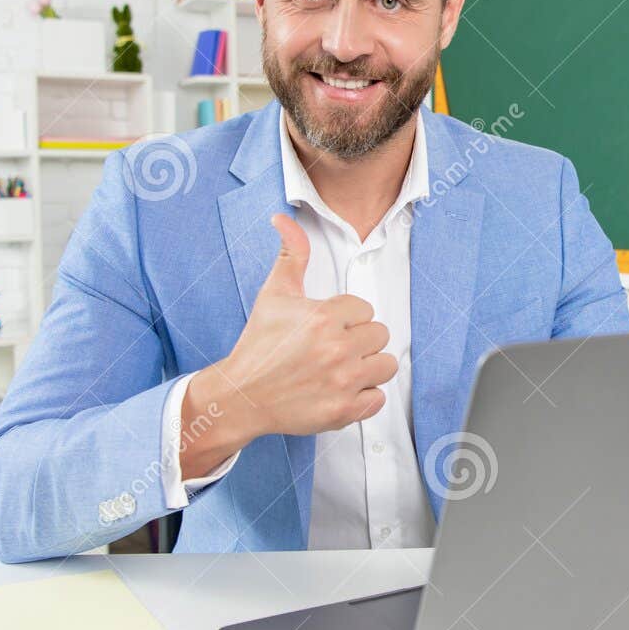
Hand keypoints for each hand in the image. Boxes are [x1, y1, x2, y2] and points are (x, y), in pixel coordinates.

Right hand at [179, 214, 396, 476]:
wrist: (241, 396)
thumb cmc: (258, 344)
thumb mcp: (274, 295)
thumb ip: (291, 255)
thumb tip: (283, 218)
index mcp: (323, 318)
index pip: (364, 309)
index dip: (346, 317)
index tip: (326, 327)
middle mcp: (337, 349)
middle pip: (380, 335)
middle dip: (359, 340)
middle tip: (333, 348)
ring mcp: (343, 382)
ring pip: (387, 365)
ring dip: (369, 367)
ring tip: (343, 368)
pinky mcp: (344, 411)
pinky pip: (379, 399)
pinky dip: (365, 397)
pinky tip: (342, 390)